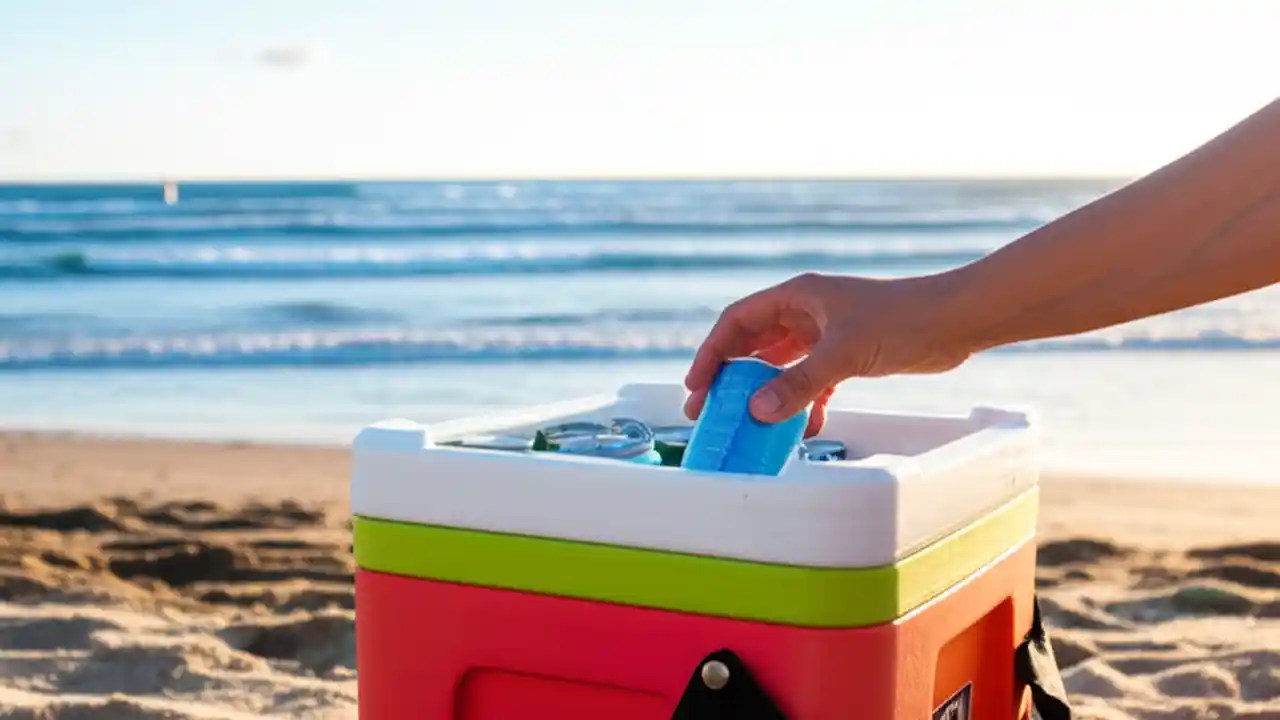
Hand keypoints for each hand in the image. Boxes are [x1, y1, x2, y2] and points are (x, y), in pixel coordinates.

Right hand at [683, 272, 973, 435]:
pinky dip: (802, 403)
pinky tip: (801, 428)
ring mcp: (825, 334)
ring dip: (764, 394)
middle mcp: (805, 312)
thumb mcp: (844, 353)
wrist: (956, 320)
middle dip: (730, 378)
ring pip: (780, 366)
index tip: (697, 385)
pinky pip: (810, 382)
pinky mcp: (846, 355)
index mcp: (797, 296)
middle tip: (708, 410)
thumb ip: (799, 384)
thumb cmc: (904, 318)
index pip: (737, 321)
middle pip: (753, 345)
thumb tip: (756, 412)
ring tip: (744, 424)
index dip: (712, 352)